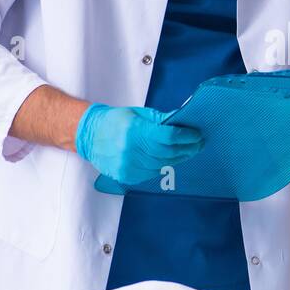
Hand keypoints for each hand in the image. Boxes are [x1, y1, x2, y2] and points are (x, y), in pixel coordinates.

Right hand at [75, 104, 203, 185]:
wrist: (91, 135)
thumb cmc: (116, 121)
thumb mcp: (138, 113)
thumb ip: (161, 119)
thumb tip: (183, 122)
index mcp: (134, 130)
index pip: (168, 136)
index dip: (186, 136)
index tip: (197, 135)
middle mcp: (130, 149)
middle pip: (168, 153)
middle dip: (187, 149)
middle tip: (198, 144)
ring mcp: (127, 165)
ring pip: (162, 165)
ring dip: (178, 159)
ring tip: (187, 151)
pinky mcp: (126, 176)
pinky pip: (152, 173)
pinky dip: (163, 166)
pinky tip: (170, 159)